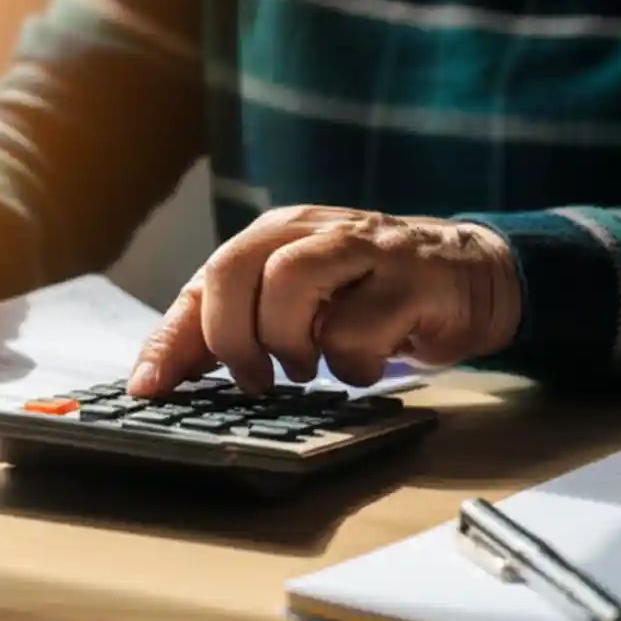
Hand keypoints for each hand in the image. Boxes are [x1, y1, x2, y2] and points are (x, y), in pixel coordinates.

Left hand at [128, 205, 520, 394]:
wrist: (472, 275)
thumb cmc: (368, 296)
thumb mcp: (296, 304)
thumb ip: (235, 329)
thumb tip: (163, 374)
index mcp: (273, 235)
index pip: (203, 282)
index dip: (170, 339)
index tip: (149, 388)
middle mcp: (311, 232)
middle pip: (235, 270)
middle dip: (231, 338)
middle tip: (255, 378)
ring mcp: (363, 249)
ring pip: (289, 282)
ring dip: (287, 342)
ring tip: (306, 367)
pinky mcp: (411, 280)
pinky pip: (356, 326)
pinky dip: (347, 361)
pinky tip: (359, 364)